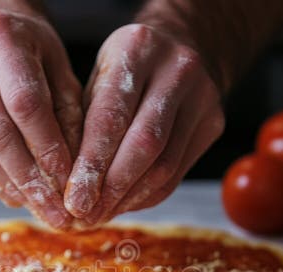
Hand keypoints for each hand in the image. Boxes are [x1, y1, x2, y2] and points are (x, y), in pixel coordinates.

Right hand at [0, 10, 82, 228]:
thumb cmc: (33, 52)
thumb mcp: (60, 69)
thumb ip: (68, 114)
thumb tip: (74, 172)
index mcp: (0, 37)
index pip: (25, 102)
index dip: (46, 145)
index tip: (67, 179)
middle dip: (30, 180)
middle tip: (55, 212)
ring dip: (12, 188)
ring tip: (41, 210)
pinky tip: (18, 197)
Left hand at [64, 24, 224, 225]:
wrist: (183, 45)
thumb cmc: (125, 69)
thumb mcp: (96, 79)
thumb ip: (83, 124)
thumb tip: (68, 187)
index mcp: (136, 48)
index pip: (112, 117)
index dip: (92, 164)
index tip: (74, 199)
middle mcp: (177, 69)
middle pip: (144, 144)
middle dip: (111, 188)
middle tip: (86, 215)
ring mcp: (203, 96)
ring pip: (164, 165)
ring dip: (129, 198)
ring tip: (100, 216)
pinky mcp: (214, 123)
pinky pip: (177, 173)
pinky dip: (147, 195)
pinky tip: (124, 205)